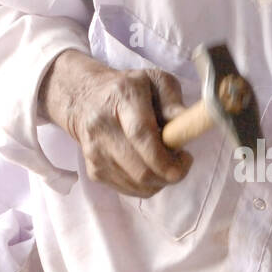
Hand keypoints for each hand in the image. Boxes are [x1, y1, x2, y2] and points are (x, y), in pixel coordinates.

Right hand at [39, 49, 191, 196]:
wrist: (85, 100)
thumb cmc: (129, 90)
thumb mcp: (156, 82)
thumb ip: (173, 102)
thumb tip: (185, 127)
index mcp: (122, 97)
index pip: (141, 135)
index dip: (164, 157)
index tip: (185, 161)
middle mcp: (103, 125)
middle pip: (140, 168)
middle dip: (168, 174)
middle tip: (181, 162)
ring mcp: (95, 151)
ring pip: (136, 184)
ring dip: (159, 180)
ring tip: (165, 162)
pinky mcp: (94, 170)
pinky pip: (128, 190)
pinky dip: (146, 185)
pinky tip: (149, 166)